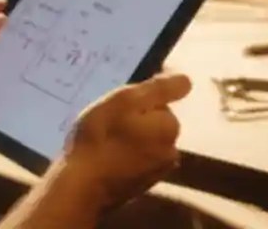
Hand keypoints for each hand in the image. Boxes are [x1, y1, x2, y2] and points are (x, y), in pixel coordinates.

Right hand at [55, 73, 191, 212]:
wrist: (81, 187)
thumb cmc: (100, 137)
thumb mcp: (125, 101)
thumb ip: (158, 89)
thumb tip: (187, 80)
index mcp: (170, 128)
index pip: (158, 103)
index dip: (135, 102)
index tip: (115, 107)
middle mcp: (170, 152)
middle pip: (151, 124)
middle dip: (132, 121)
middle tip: (105, 123)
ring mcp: (156, 173)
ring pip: (142, 143)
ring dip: (126, 139)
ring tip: (100, 141)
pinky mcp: (140, 187)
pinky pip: (133, 161)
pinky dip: (121, 157)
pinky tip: (102, 158)